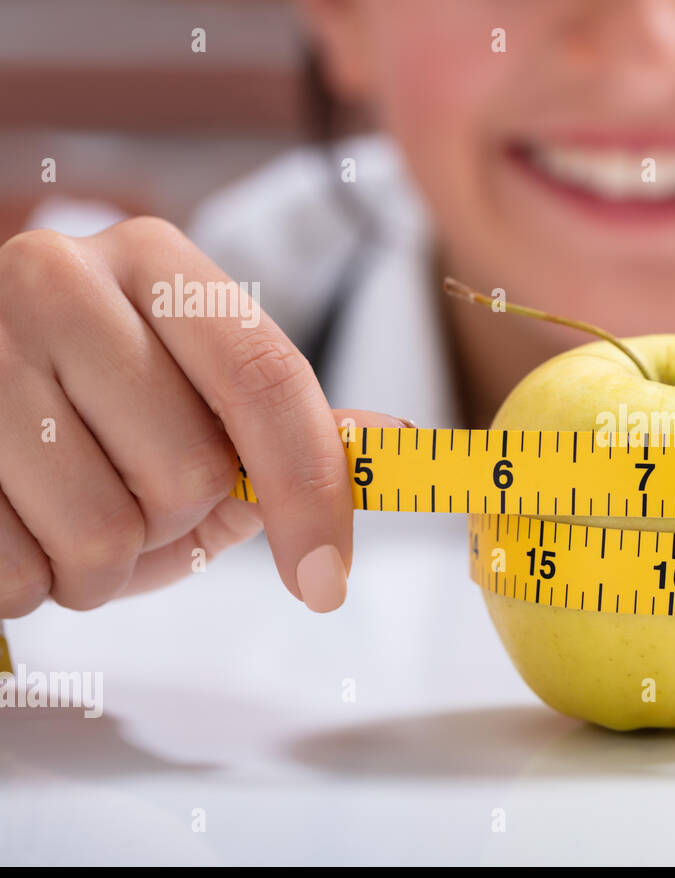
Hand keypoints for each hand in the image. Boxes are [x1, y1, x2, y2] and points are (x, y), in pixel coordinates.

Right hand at [0, 219, 409, 614]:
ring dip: (102, 565)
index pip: (266, 380)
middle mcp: (55, 277)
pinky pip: (15, 571)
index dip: (312, 492)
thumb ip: (290, 430)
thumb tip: (398, 445)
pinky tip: (14, 522)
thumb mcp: (195, 409)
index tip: (327, 579)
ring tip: (67, 514)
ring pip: (103, 535)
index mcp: (155, 261)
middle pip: (191, 473)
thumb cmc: (94, 414)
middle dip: (176, 524)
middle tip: (133, 501)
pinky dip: (31, 582)